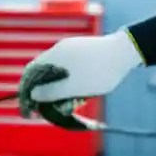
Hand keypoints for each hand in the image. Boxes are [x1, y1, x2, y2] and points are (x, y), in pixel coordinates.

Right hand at [17, 30, 143, 114]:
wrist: (127, 51)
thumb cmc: (100, 72)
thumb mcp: (73, 87)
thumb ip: (51, 92)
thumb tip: (32, 95)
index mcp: (54, 56)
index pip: (30, 72)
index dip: (27, 90)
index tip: (31, 106)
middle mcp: (60, 49)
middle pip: (43, 72)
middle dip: (47, 92)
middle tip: (56, 106)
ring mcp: (73, 48)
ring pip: (58, 71)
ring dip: (61, 88)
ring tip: (75, 101)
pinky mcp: (84, 51)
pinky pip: (70, 68)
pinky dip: (71, 80)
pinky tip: (83, 90)